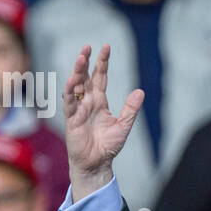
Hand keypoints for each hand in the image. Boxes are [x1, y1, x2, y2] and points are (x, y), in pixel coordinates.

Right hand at [62, 44, 144, 199]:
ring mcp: (78, 109)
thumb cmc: (108, 145)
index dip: (102, 63)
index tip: (106, 47)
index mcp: (100, 101)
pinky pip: (69, 103)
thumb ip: (130, 109)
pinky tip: (72, 82)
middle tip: (87, 47)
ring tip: (80, 58)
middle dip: (85, 62)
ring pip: (76, 87)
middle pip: (85, 77)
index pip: (100, 77)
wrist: (97, 163)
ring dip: (77, 72)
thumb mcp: (124, 125)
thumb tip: (140, 91)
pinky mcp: (71, 119)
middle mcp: (88, 102)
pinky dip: (70, 93)